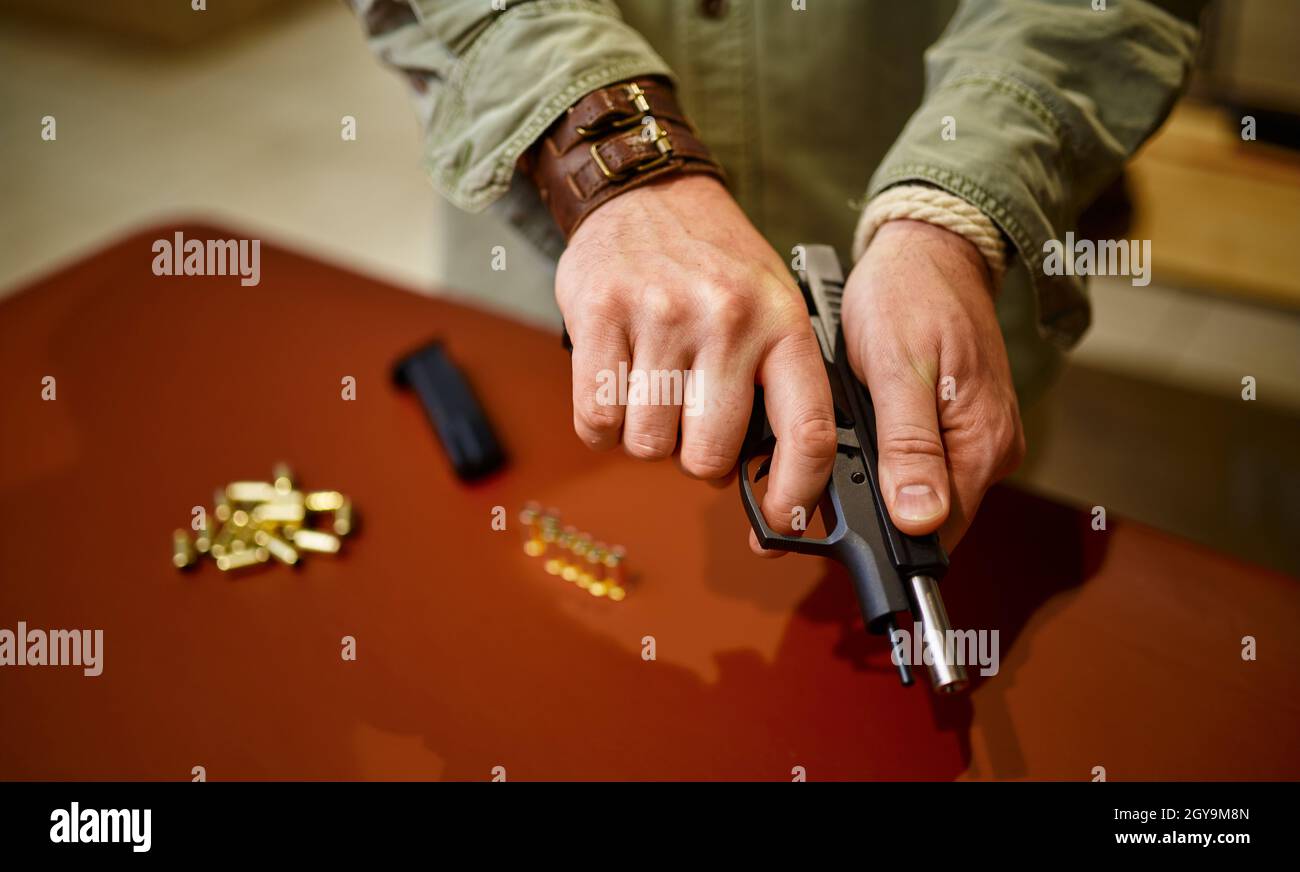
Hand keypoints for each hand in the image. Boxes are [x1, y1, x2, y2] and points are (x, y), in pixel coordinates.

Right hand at [555, 174, 836, 553]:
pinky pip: (595, 419)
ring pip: (647, 445)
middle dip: (697, 461)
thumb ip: (778, 388)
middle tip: (693, 427)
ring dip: (647, 439)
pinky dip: (602, 426)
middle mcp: (726, 319)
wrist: (649, 191)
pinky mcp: (600, 314)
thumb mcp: (773, 309)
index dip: (794, 494)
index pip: (805, 431)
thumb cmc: (716, 266)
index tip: (781, 521)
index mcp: (782, 324)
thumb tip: (779, 491)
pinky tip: (618, 389)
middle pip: (707, 455)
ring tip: (655, 394)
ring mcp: (660, 315)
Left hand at [840, 219, 1024, 549]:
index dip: (881, 537)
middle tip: (813, 482)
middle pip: (926, 517)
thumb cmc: (911, 294)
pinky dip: (883, 456)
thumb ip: (909, 446)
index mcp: (983, 445)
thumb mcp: (898, 369)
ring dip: (874, 483)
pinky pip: (919, 462)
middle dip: (870, 511)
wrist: (928, 247)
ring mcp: (976, 438)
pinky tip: (856, 432)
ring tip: (831, 450)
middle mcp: (990, 451)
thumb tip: (920, 519)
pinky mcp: (957, 424)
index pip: (935, 533)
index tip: (827, 525)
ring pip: (918, 492)